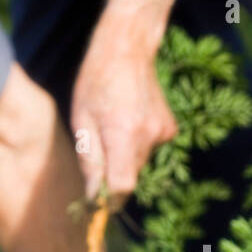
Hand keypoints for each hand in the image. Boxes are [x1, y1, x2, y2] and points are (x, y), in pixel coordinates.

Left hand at [70, 2, 177, 206]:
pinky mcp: (170, 129)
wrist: (128, 48)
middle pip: (130, 177)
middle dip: (112, 176)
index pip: (122, 186)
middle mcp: (148, 136)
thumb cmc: (96, 81)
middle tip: (97, 152)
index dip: (109, 199)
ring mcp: (163, 133)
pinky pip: (150, 149)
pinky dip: (137, 144)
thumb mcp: (82, 120)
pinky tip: (129, 120)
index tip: (98, 202)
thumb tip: (92, 197)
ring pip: (139, 163)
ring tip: (113, 127)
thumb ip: (89, 160)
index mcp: (123, 134)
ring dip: (124, 157)